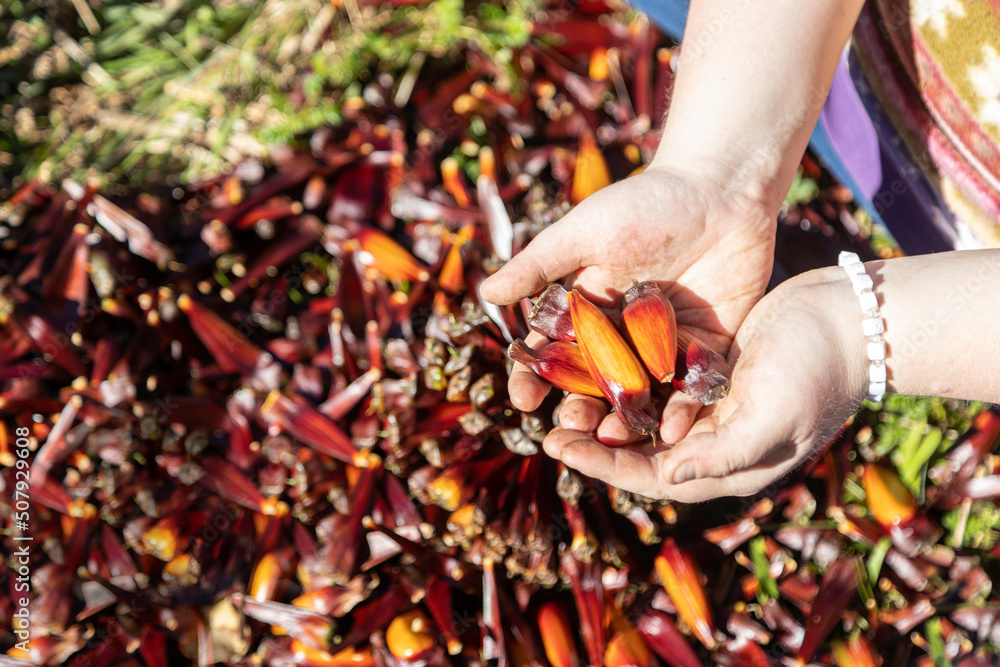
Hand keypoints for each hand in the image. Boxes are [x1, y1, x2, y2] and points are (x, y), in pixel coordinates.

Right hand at [480, 160, 778, 440]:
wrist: (719, 187)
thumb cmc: (645, 202)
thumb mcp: (584, 232)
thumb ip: (539, 265)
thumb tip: (485, 293)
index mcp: (587, 311)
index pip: (554, 352)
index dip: (534, 376)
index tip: (524, 400)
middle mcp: (622, 335)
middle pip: (594, 382)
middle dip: (579, 408)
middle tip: (570, 429)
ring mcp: (664, 344)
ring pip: (641, 391)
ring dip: (626, 417)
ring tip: (614, 438)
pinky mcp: (707, 347)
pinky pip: (692, 384)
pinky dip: (682, 407)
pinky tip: (671, 428)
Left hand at [541, 267, 868, 502]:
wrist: (854, 320)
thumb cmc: (818, 370)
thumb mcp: (773, 417)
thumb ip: (722, 453)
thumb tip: (668, 476)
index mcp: (726, 466)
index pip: (649, 477)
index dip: (600, 464)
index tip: (555, 446)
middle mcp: (713, 442)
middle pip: (638, 451)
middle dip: (592, 439)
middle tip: (545, 423)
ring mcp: (710, 407)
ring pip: (643, 417)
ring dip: (603, 408)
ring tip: (561, 394)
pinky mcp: (709, 372)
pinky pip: (658, 383)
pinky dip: (628, 378)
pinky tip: (595, 361)